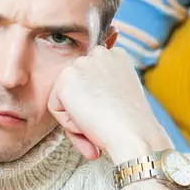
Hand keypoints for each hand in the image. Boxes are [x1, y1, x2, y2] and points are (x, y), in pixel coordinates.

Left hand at [48, 46, 170, 163]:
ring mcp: (81, 64)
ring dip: (77, 117)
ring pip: (65, 98)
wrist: (134, 135)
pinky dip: (68, 124)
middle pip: (76, 87)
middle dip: (84, 109)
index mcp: (117, 56)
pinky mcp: (66, 80)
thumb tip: (82, 98)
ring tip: (97, 125)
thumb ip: (100, 89)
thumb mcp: (120, 96)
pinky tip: (88, 124)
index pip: (90, 79)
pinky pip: (56, 108)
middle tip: (102, 125)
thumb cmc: (131, 125)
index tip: (108, 116)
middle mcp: (99, 53)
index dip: (95, 103)